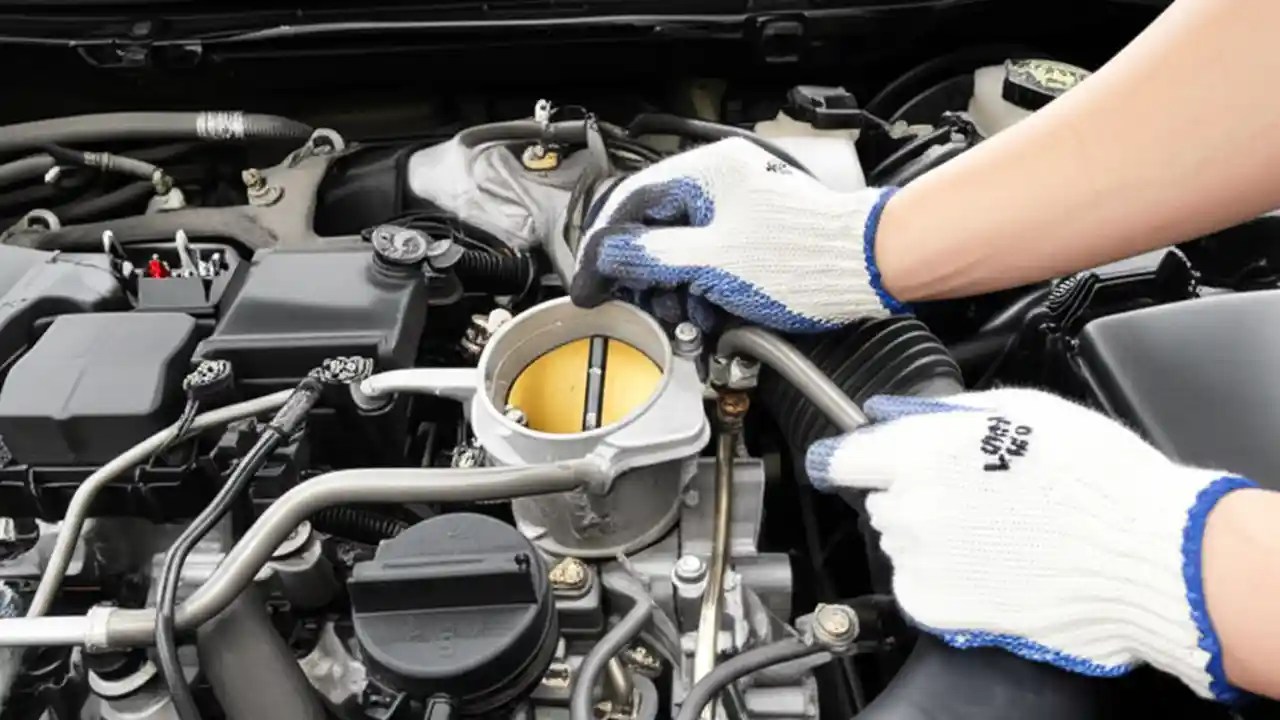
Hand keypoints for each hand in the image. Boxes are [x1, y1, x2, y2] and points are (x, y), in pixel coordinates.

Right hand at [569, 138, 903, 331]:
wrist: (870, 269)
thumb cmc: (804, 259)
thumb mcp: (712, 263)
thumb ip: (650, 257)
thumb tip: (606, 256)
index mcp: (706, 175)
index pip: (630, 205)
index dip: (604, 250)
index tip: (593, 286)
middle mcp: (722, 183)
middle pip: (655, 229)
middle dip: (648, 276)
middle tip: (649, 307)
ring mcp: (741, 208)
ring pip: (683, 249)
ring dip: (676, 289)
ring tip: (688, 316)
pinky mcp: (758, 236)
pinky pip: (712, 260)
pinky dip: (703, 288)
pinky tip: (710, 313)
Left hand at [806, 388, 1252, 701]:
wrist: (1148, 554)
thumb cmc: (1099, 479)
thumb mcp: (1025, 409)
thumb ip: (947, 412)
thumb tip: (899, 412)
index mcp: (925, 449)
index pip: (845, 457)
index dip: (856, 459)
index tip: (859, 465)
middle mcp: (912, 504)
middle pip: (881, 501)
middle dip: (914, 496)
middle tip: (973, 498)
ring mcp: (922, 559)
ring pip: (902, 544)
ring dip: (931, 538)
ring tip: (996, 534)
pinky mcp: (939, 605)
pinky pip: (918, 587)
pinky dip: (943, 581)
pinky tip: (991, 568)